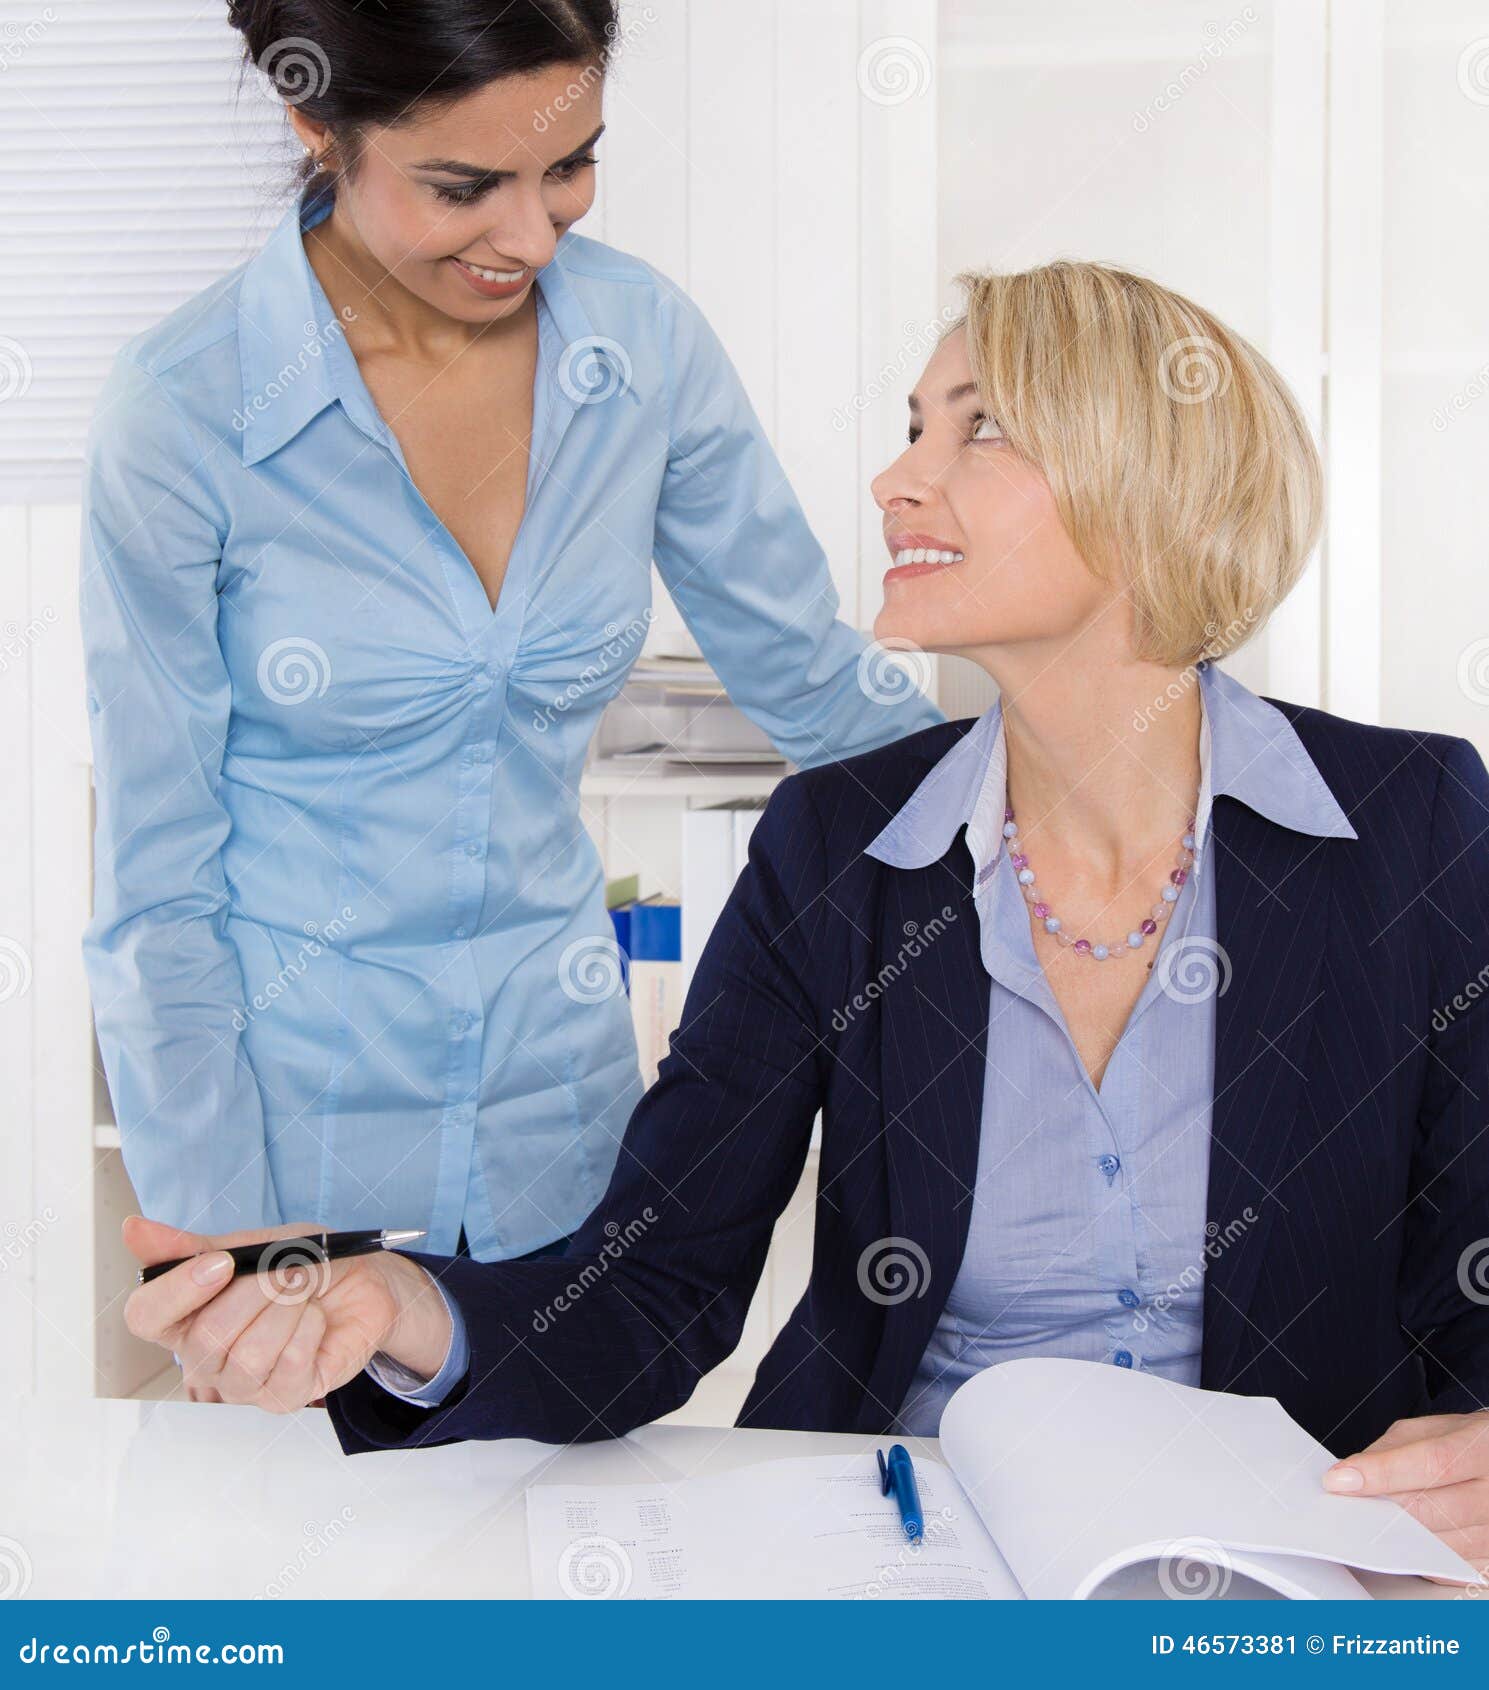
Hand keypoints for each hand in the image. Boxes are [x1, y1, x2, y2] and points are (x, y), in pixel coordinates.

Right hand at [122, 1217, 451, 1413]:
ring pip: (248, 1356)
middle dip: (258, 1291)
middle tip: (289, 1267)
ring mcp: (243, 1385)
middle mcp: (204, 1359)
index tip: (223, 1262)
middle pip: (207, 1337)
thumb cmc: (300, 1263)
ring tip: (305, 1287)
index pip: (144, 1317)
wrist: (362, 1280)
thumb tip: (133, 1229)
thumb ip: (191, 1248)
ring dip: (288, 1307)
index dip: (178, 1291)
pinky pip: (288, 1366)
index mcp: (184, 1317)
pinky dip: (309, 1328)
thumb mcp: (248, 1245)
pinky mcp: (284, 1397)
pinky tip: (316, 1317)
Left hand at [1324, 1411, 1488, 1575]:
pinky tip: (1406, 1535)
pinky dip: (1416, 1554)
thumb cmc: (1470, 1445)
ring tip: (1376, 1517)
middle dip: (1381, 1508)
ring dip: (1394, 1534)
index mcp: (1484, 1448)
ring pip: (1436, 1544)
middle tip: (1347, 1504)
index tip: (1340, 1480)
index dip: (1382, 1473)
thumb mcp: (1434, 1429)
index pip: (1432, 1463)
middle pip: (1432, 1510)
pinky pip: (1446, 1568)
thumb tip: (1353, 1475)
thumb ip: (1394, 1449)